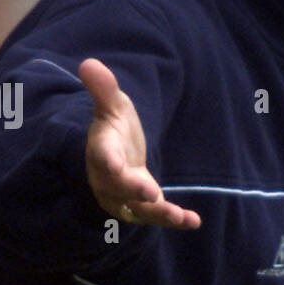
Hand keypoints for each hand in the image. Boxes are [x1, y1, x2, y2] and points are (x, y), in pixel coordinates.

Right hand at [79, 59, 200, 228]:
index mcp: (102, 151)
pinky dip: (175, 220)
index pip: (102, 155)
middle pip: (119, 186)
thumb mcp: (112, 107)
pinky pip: (157, 216)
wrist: (115, 160)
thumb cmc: (114, 131)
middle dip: (132, 189)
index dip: (106, 159)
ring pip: (139, 209)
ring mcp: (126, 198)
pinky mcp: (144, 209)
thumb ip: (104, 90)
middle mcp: (110, 179)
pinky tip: (194, 221)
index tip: (110, 162)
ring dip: (159, 212)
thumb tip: (89, 63)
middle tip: (149, 192)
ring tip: (178, 216)